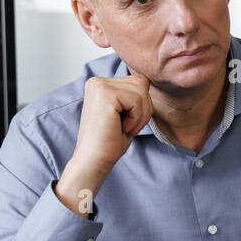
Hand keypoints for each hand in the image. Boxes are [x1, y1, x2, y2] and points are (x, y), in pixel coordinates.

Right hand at [55, 71, 153, 215]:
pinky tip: (120, 128)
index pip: (138, 82)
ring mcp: (99, 85)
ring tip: (122, 127)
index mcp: (100, 83)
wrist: (94, 160)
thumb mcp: (125, 112)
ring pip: (142, 91)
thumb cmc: (110, 142)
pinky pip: (137, 101)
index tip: (125, 122)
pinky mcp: (105, 94)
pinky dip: (135, 119)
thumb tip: (147, 80)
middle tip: (125, 126)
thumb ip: (133, 94)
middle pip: (142, 83)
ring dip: (139, 115)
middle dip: (142, 109)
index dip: (140, 106)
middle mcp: (97, 80)